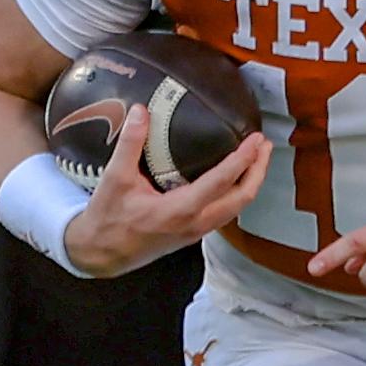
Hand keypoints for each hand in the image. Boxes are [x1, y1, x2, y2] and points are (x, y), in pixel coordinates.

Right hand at [61, 105, 272, 276]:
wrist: (101, 255)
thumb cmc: (108, 219)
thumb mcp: (115, 179)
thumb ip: (130, 143)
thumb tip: (140, 111)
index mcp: (180, 210)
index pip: (222, 181)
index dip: (243, 158)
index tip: (256, 139)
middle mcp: (195, 223)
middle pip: (242, 198)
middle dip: (258, 171)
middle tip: (265, 145)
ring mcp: (196, 231)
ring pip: (236, 208)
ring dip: (250, 183)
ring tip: (257, 159)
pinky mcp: (192, 233)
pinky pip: (225, 213)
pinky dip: (237, 194)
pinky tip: (234, 180)